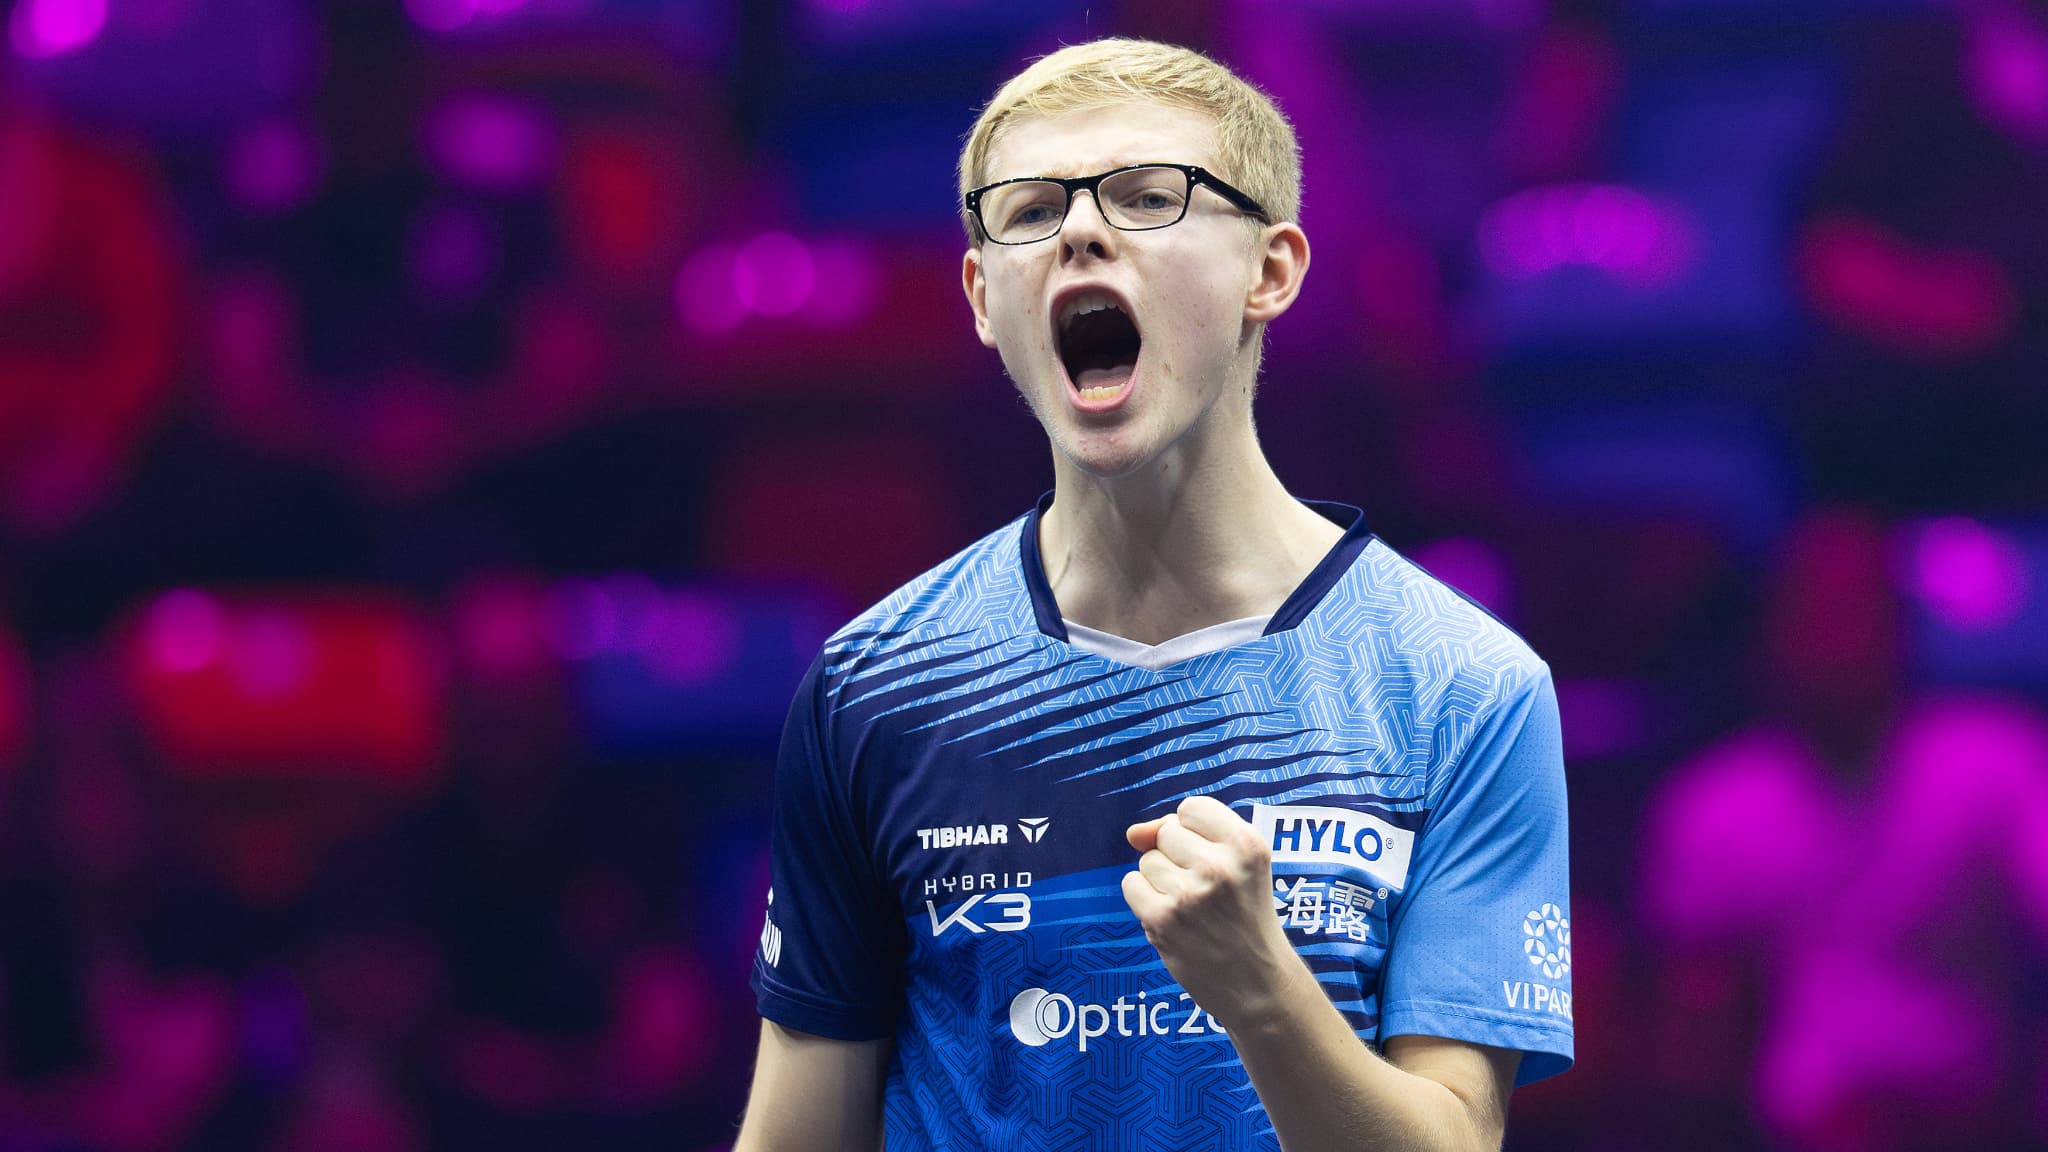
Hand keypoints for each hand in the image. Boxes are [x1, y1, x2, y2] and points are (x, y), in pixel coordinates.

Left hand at [1121, 795, 1302, 1026]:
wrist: (1257, 985)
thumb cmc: (1244, 918)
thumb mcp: (1238, 866)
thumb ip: (1186, 834)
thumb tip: (1132, 833)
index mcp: (1247, 844)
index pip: (1192, 808)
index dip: (1192, 832)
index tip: (1210, 860)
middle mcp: (1220, 865)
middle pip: (1166, 833)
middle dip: (1176, 857)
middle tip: (1205, 892)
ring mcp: (1190, 893)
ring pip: (1148, 861)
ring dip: (1161, 883)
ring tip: (1192, 910)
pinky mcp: (1164, 919)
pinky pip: (1131, 885)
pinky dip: (1145, 901)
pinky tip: (1173, 920)